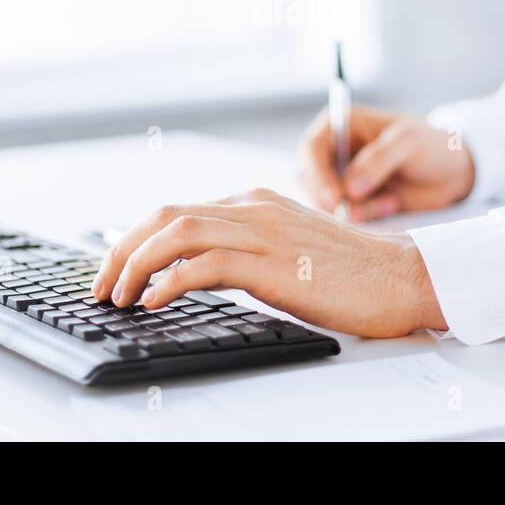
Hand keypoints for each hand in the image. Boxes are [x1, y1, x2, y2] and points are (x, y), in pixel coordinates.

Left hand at [89, 188, 446, 337]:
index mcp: (256, 202)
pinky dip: (169, 281)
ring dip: (136, 264)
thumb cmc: (353, 273)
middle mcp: (254, 207)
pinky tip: (153, 303)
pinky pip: (206, 265)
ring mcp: (264, 231)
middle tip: (101, 286)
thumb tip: (201, 271)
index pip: (178, 210)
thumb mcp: (291, 249)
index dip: (137, 239)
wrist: (403, 277)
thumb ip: (251, 248)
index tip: (115, 270)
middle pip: (167, 215)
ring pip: (178, 232)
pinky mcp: (274, 263)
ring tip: (118, 296)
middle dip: (123, 249)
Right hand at [298, 104, 474, 220]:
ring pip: (325, 201)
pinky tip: (392, 203)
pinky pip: (345, 214)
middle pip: (311, 178)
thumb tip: (349, 188)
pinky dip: (366, 215)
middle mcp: (337, 150)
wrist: (453, 172)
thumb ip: (378, 161)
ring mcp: (344, 177)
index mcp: (342, 124)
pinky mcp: (356, 200)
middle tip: (356, 209)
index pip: (312, 147)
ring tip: (390, 201)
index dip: (317, 173)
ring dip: (354, 208)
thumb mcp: (408, 143)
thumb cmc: (431, 145)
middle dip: (331, 197)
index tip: (334, 197)